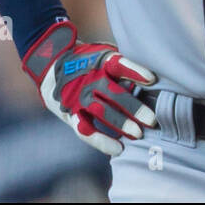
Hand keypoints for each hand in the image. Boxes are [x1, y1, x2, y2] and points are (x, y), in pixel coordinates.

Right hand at [21, 21, 157, 155]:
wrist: (50, 64)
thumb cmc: (89, 60)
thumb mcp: (103, 55)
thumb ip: (123, 66)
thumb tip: (154, 78)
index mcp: (100, 61)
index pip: (119, 64)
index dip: (135, 71)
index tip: (152, 79)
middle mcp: (89, 79)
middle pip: (113, 93)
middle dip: (134, 108)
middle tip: (152, 120)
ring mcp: (78, 97)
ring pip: (102, 113)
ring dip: (120, 124)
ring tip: (138, 135)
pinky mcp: (70, 114)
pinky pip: (86, 130)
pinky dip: (101, 141)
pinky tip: (118, 149)